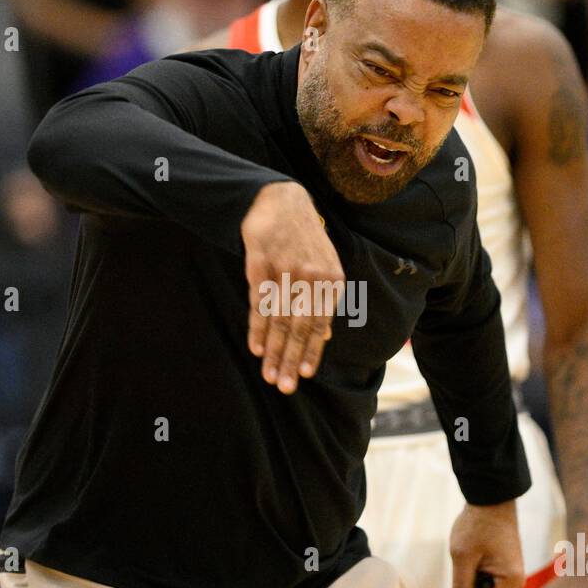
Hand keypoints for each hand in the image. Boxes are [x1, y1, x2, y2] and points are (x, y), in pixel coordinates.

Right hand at [240, 181, 343, 393]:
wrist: (281, 200)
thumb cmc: (305, 238)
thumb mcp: (325, 265)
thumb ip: (325, 300)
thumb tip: (325, 338)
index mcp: (331, 278)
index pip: (320, 323)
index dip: (311, 351)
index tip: (303, 375)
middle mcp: (311, 275)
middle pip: (300, 326)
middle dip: (290, 359)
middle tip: (283, 386)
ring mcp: (285, 269)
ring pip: (280, 318)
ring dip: (273, 350)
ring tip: (268, 375)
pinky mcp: (261, 262)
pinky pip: (260, 302)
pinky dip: (257, 327)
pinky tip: (256, 347)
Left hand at [449, 502, 523, 587]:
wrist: (491, 499)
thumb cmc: (477, 525)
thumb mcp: (463, 557)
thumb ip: (460, 587)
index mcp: (510, 583)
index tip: (467, 564)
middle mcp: (516, 583)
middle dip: (469, 579)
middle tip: (471, 554)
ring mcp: (512, 575)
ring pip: (480, 586)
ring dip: (471, 571)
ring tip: (476, 549)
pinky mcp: (506, 567)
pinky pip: (484, 576)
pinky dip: (476, 565)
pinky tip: (480, 547)